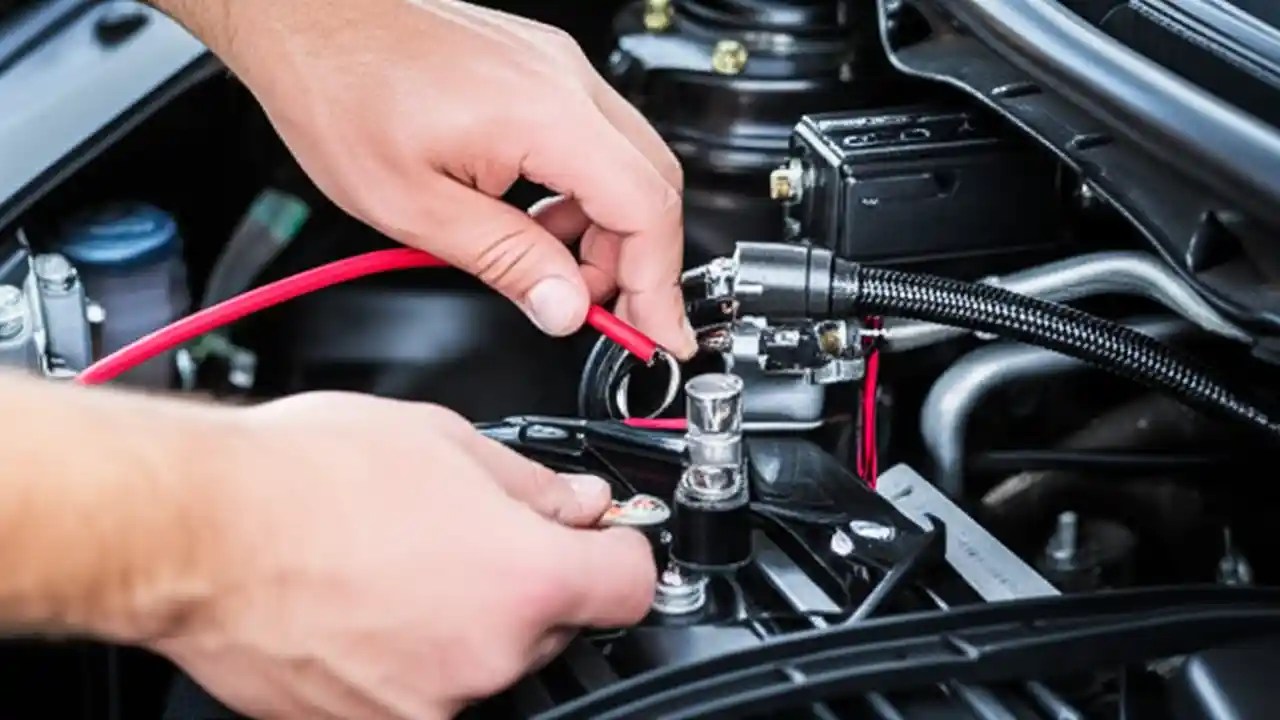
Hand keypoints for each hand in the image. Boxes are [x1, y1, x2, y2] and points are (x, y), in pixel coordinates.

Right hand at [152, 393, 656, 718]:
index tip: (602, 540)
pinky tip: (366, 600)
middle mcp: (485, 658)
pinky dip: (409, 652)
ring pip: (483, 657)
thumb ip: (533, 484)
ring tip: (398, 561)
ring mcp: (427, 704)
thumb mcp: (446, 440)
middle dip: (528, 580)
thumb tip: (578, 501)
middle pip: (554, 624)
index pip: (631, 585)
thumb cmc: (305, 477)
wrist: (195, 530)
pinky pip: (421, 687)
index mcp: (523, 582)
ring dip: (463, 617)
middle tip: (467, 531)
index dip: (621, 552)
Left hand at [187, 0, 694, 356]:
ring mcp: (556, 69)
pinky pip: (594, 141)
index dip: (660, 282)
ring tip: (553, 273)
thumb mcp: (416, 207)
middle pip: (653, 186)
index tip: (658, 332)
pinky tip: (540, 224)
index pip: (647, 208)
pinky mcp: (539, 70)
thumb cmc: (340, 90)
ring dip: (608, 231)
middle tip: (604, 314)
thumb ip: (507, 262)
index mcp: (545, 114)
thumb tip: (566, 307)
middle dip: (637, 262)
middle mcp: (564, 81)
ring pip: (628, 165)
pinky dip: (584, 195)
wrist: (305, 19)